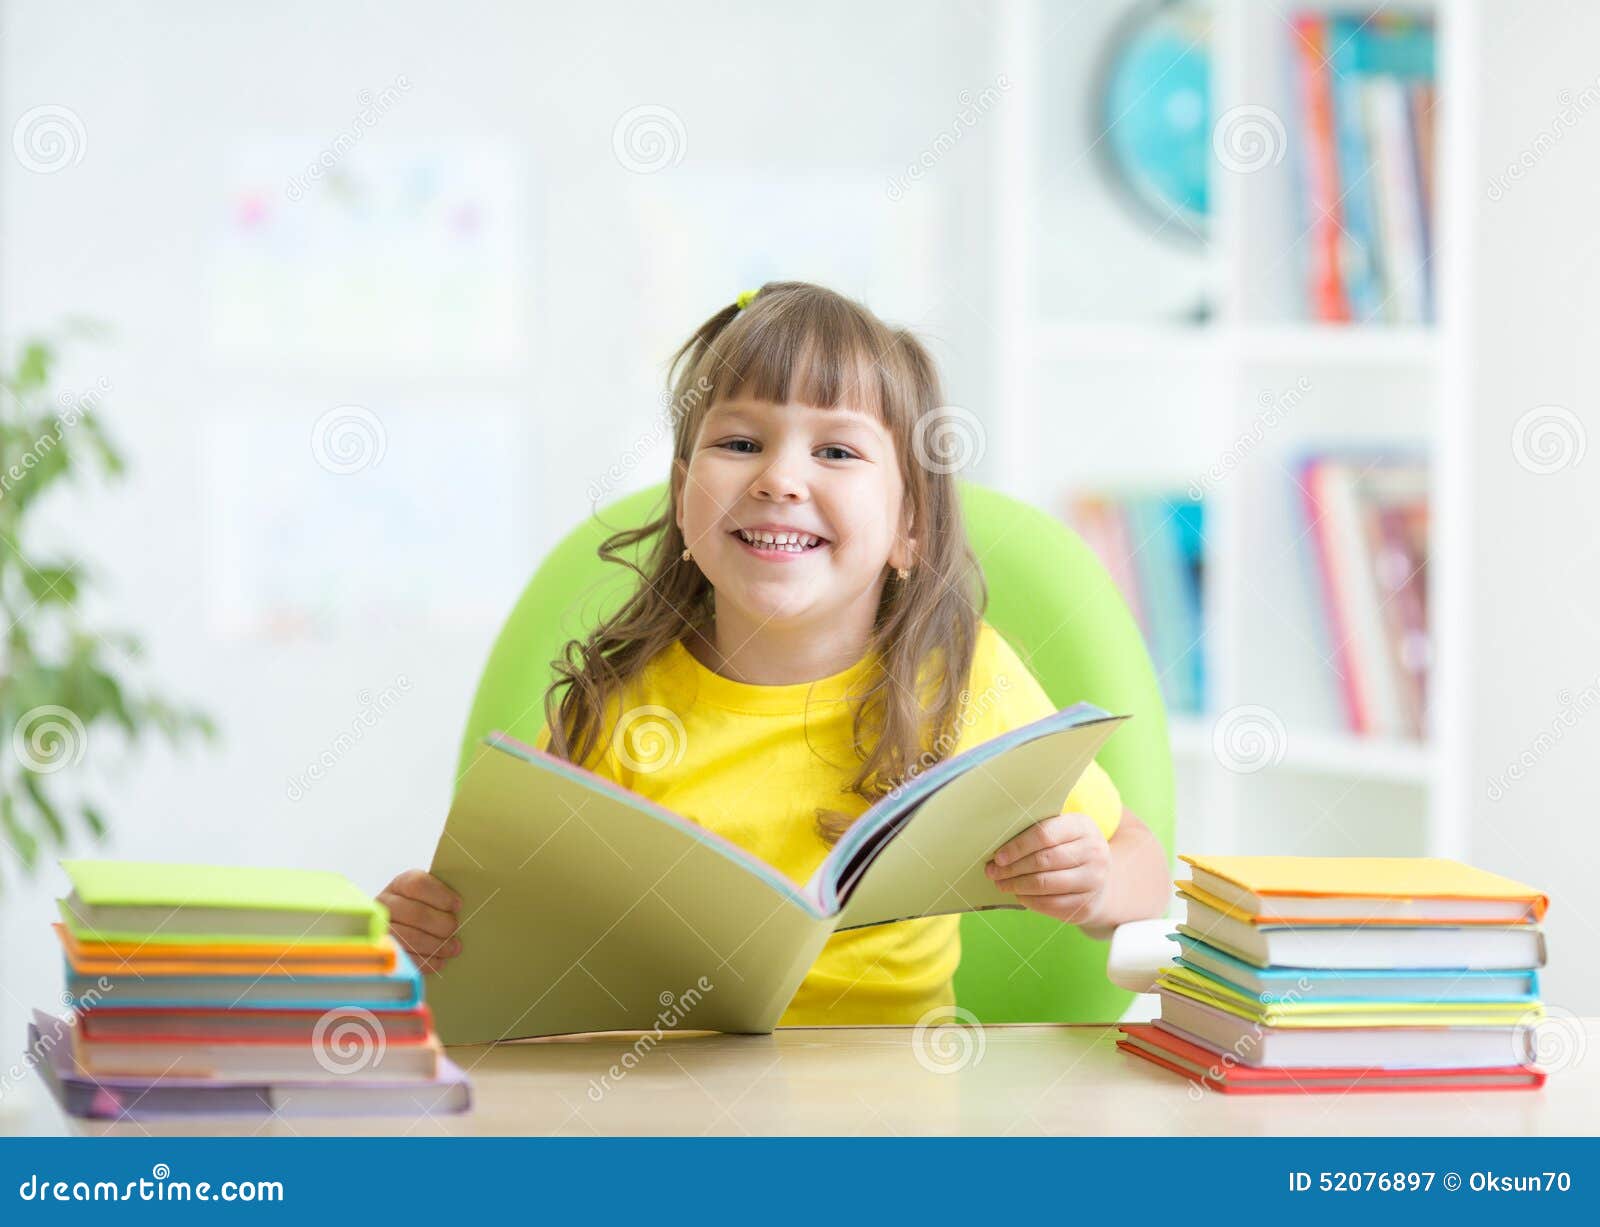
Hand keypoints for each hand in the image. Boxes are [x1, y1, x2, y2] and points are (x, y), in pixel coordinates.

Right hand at [377, 869, 462, 973]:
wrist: (397, 931)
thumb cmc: (423, 911)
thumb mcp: (429, 898)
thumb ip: (442, 898)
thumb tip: (460, 907)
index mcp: (400, 885)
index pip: (418, 884)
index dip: (440, 896)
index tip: (458, 905)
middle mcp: (384, 905)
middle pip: (415, 913)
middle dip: (441, 924)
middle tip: (455, 929)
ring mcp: (380, 929)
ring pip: (409, 938)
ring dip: (436, 945)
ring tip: (453, 948)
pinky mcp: (383, 953)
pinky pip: (404, 959)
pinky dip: (426, 962)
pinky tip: (440, 961)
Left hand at [984, 812, 1111, 926]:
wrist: (1098, 878)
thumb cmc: (1068, 849)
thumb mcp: (1061, 832)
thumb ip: (1036, 832)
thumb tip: (997, 846)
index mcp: (1083, 826)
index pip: (1044, 834)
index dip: (1018, 847)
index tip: (998, 857)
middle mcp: (1094, 852)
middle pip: (1043, 861)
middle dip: (1012, 868)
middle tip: (992, 872)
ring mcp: (1094, 880)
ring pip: (1045, 884)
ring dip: (1017, 885)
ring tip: (1001, 884)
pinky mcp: (1087, 905)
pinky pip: (1050, 904)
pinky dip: (1029, 900)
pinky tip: (1019, 895)